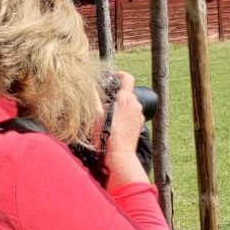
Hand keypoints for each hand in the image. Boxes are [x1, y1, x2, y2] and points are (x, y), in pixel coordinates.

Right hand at [103, 72, 149, 187]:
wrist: (119, 154)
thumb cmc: (107, 136)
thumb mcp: (96, 115)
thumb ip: (94, 97)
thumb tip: (90, 85)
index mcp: (125, 99)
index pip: (127, 78)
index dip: (120, 75)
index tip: (114, 78)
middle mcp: (135, 104)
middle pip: (128, 92)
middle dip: (117, 95)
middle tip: (106, 102)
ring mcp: (139, 114)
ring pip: (130, 104)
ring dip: (121, 106)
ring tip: (110, 116)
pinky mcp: (140, 124)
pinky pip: (132, 114)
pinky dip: (126, 115)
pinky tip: (117, 124)